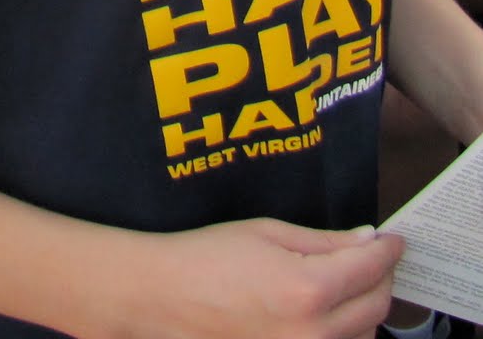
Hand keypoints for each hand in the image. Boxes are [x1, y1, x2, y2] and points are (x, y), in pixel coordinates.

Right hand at [143, 219, 404, 338]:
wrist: (168, 296)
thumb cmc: (209, 255)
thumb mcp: (266, 233)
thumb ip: (323, 240)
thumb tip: (366, 239)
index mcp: (308, 288)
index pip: (369, 268)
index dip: (387, 250)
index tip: (393, 240)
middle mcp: (315, 332)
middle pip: (377, 306)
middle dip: (383, 277)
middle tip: (376, 256)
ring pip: (365, 335)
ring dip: (368, 306)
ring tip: (352, 281)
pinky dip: (347, 330)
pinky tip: (330, 310)